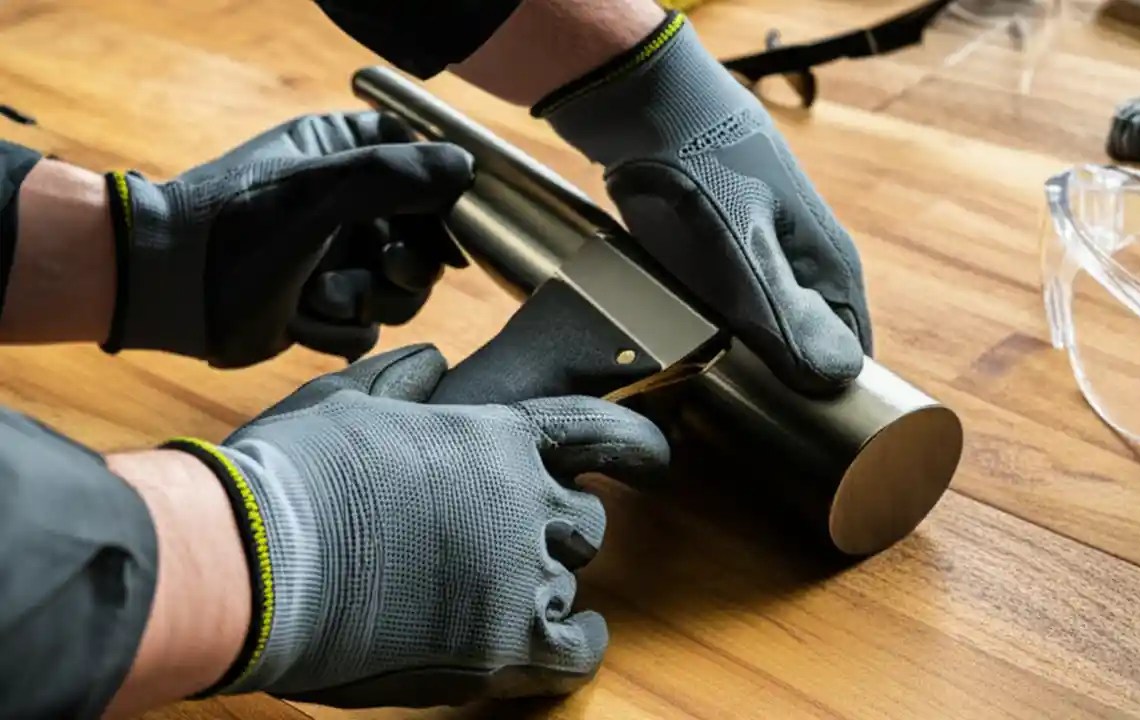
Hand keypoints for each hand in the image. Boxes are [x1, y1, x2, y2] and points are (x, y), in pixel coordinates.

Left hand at [107, 112, 472, 366]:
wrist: (170, 293)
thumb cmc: (237, 229)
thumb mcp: (319, 193)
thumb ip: (396, 176)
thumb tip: (467, 170)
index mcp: (346, 154)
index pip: (424, 166)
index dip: (444, 201)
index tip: (449, 229)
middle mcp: (350, 205)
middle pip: (426, 240)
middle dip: (406, 265)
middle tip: (390, 268)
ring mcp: (340, 258)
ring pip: (403, 291)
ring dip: (367, 300)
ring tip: (319, 298)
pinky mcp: (326, 307)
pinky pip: (368, 327)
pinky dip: (337, 329)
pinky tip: (298, 318)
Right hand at [168, 345, 668, 707]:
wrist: (251, 560)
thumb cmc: (288, 476)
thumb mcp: (344, 401)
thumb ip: (401, 380)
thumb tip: (431, 363)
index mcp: (495, 436)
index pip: (597, 431)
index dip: (635, 443)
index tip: (655, 457)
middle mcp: (523, 501)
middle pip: (582, 521)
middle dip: (554, 527)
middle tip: (507, 540)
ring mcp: (517, 574)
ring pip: (569, 580)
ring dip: (539, 584)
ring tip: (486, 592)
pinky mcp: (498, 645)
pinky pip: (573, 651)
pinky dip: (576, 646)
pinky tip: (561, 641)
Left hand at [542, 15, 872, 394]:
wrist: (649, 109)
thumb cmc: (704, 170)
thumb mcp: (742, 245)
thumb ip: (782, 311)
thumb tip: (835, 377)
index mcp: (833, 269)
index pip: (851, 358)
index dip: (830, 402)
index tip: (795, 438)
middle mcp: (809, 270)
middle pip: (811, 349)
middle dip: (785, 386)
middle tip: (743, 419)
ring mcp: (768, 264)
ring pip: (772, 334)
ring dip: (750, 363)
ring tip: (716, 395)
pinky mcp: (729, 260)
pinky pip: (736, 315)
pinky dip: (720, 337)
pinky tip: (693, 354)